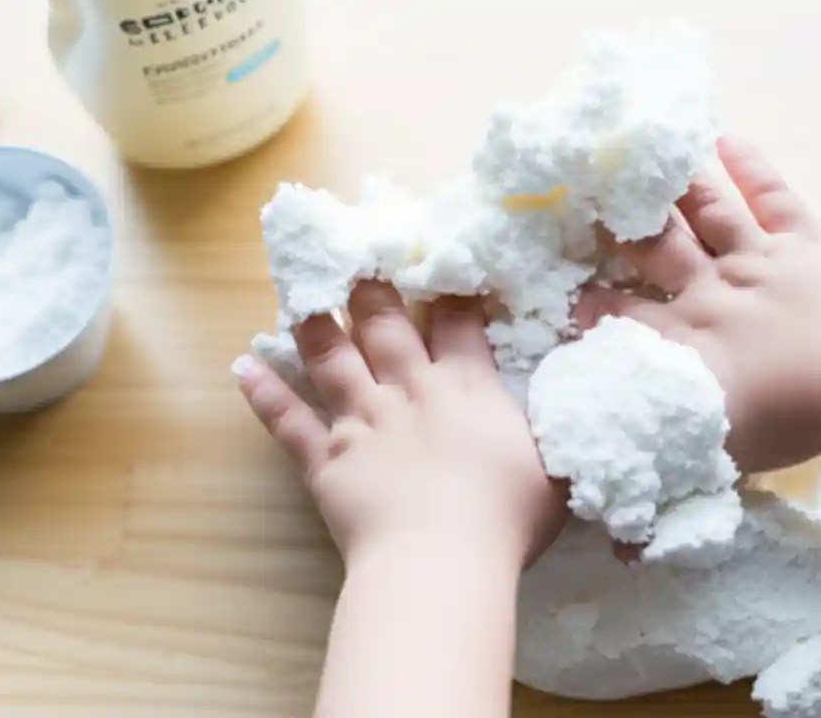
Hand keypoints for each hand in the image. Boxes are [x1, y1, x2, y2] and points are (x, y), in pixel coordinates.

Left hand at [237, 285, 566, 567]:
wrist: (442, 559)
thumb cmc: (507, 516)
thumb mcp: (555, 466)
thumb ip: (555, 428)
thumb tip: (578, 404)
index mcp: (467, 388)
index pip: (458, 324)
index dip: (451, 291)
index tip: (440, 261)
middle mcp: (409, 391)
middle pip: (387, 327)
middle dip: (374, 292)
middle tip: (358, 261)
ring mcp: (362, 422)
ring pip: (333, 360)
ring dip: (316, 326)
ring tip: (299, 296)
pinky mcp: (324, 458)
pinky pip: (288, 421)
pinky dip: (264, 394)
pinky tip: (242, 368)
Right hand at [578, 135, 820, 471]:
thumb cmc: (792, 423)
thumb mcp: (708, 436)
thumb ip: (656, 417)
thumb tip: (608, 411)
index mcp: (688, 336)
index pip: (625, 314)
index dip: (594, 304)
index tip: (572, 294)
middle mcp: (713, 288)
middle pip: (656, 248)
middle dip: (620, 227)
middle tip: (592, 200)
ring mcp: (761, 260)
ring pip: (709, 210)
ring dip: (678, 186)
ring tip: (650, 158)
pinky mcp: (806, 245)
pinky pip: (773, 197)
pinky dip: (751, 168)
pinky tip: (728, 140)